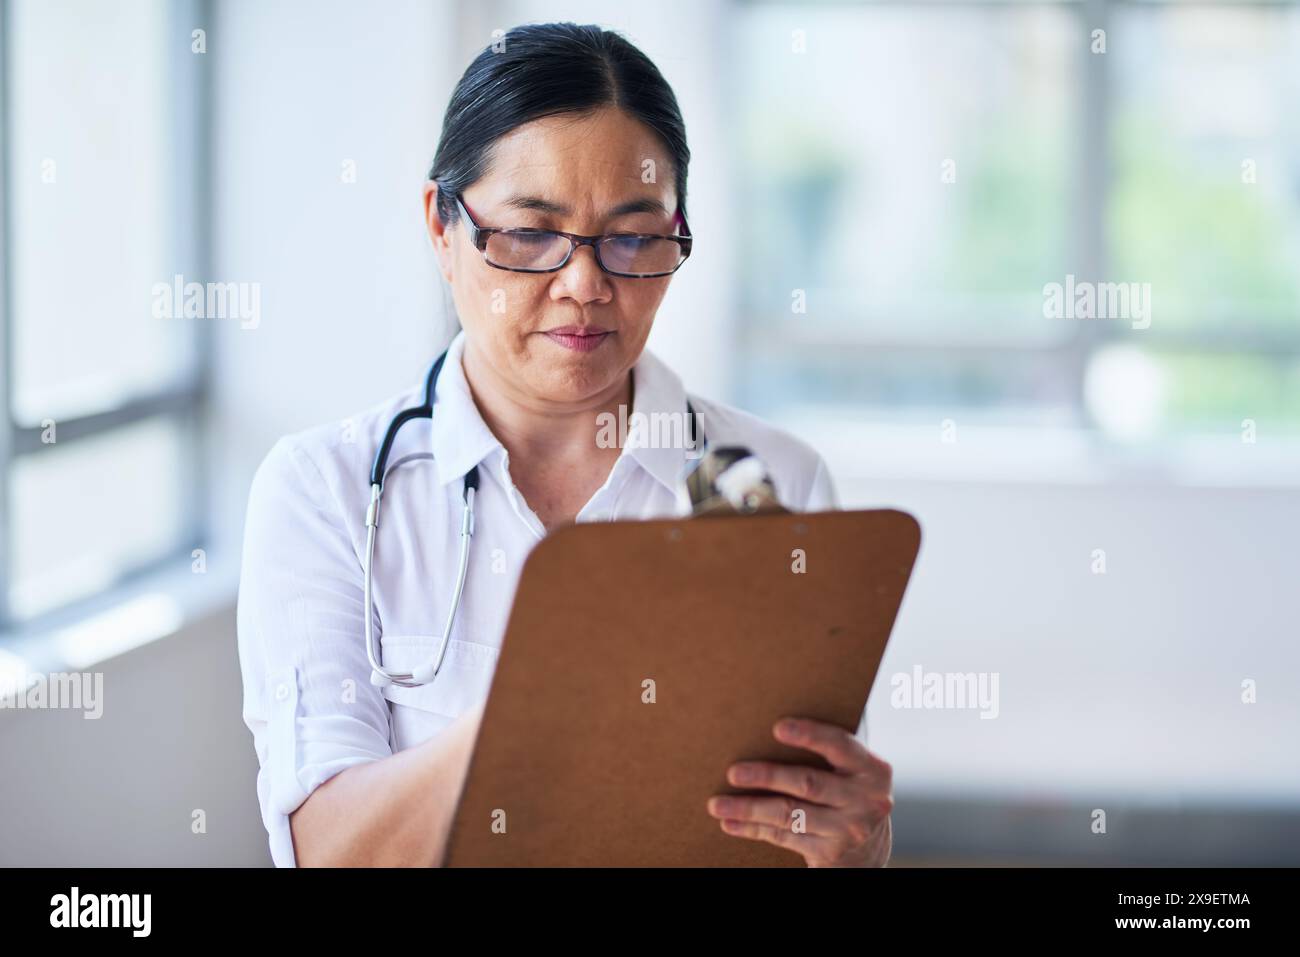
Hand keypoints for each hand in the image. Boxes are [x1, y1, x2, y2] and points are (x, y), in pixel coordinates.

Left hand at [706, 717, 892, 866]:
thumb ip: (827, 752)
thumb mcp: (851, 771)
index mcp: (872, 770)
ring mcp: (848, 830)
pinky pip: (783, 837)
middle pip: (808, 784)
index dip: (809, 735)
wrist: (869, 850)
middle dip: (767, 776)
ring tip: (717, 804)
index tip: (777, 728)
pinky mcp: (829, 853)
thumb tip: (767, 728)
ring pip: (789, 815)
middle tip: (733, 772)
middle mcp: (865, 800)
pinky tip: (730, 823)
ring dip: (749, 809)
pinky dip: (753, 829)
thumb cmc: (847, 792)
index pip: (840, 746)